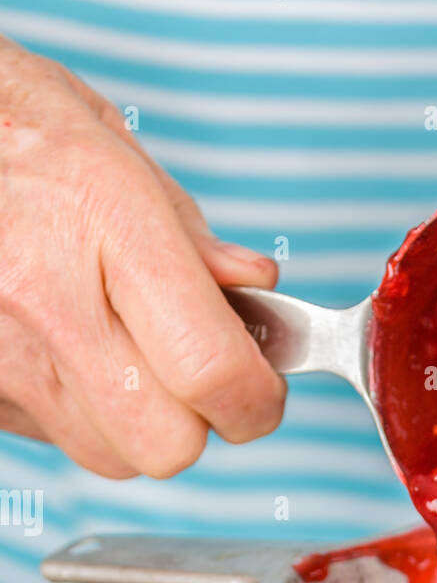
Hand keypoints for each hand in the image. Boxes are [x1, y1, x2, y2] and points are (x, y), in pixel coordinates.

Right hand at [0, 37, 285, 477]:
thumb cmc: (10, 126)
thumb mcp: (109, 144)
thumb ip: (189, 235)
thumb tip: (255, 290)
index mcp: (103, 219)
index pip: (211, 369)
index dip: (258, 400)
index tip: (265, 391)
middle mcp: (44, 297)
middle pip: (167, 445)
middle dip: (200, 423)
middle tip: (201, 376)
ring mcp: (2, 353)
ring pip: (113, 456)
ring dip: (139, 422)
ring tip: (120, 348)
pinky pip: (57, 438)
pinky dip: (79, 412)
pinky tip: (66, 349)